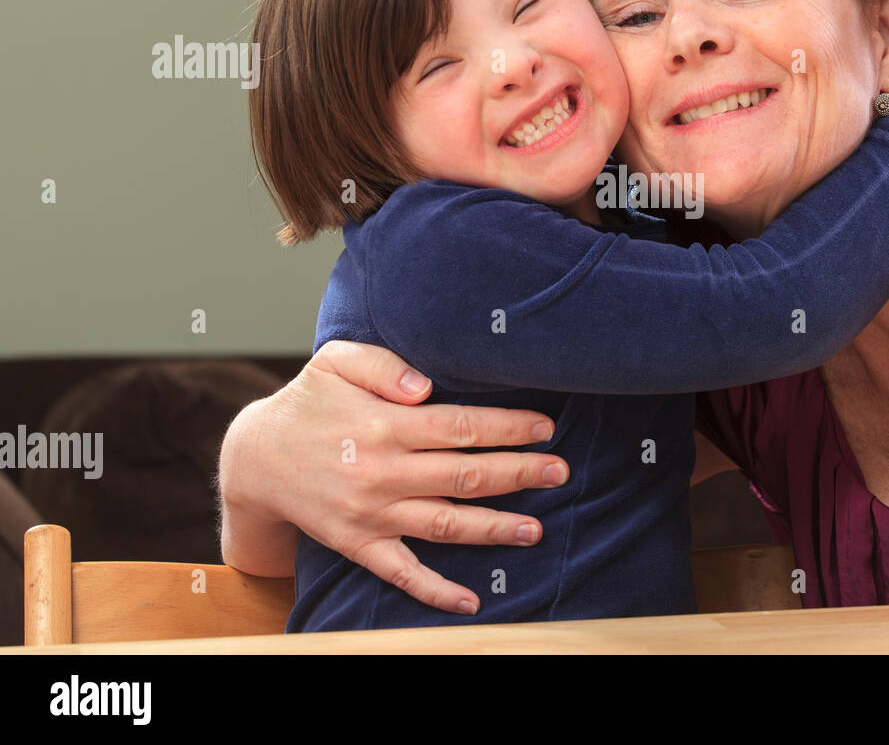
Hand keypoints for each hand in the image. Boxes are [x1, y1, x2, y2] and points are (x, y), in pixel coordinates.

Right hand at [219, 340, 568, 613]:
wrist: (254, 459)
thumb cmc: (307, 402)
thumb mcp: (335, 362)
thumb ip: (384, 365)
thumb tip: (427, 386)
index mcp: (384, 425)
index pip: (460, 427)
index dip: (507, 427)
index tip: (544, 428)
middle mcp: (383, 473)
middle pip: (465, 475)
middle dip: (519, 473)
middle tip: (559, 471)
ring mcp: (372, 514)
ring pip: (446, 524)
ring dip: (495, 529)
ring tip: (536, 529)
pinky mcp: (358, 545)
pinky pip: (403, 573)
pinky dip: (437, 591)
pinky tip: (473, 601)